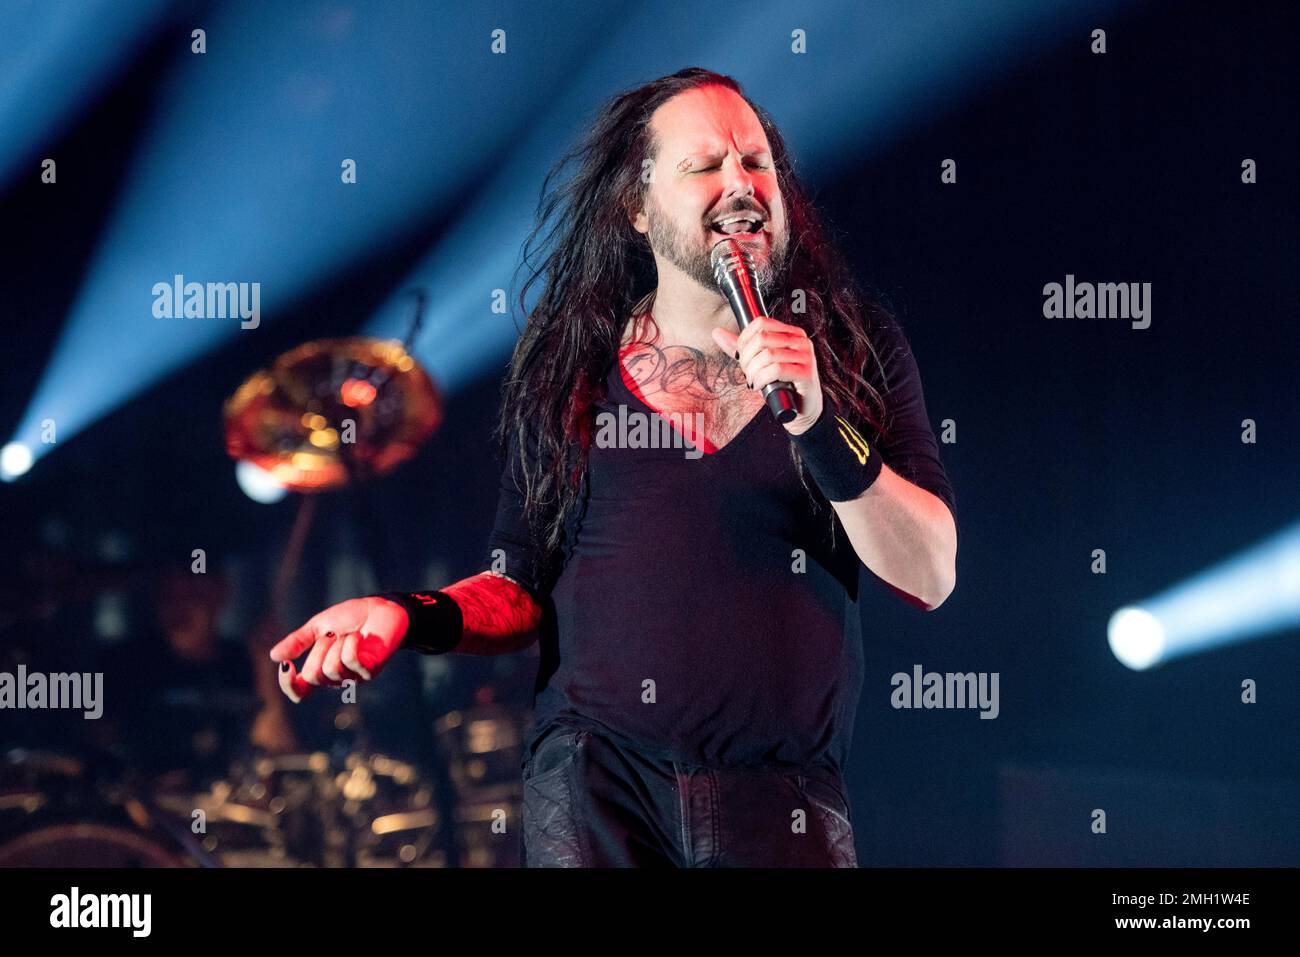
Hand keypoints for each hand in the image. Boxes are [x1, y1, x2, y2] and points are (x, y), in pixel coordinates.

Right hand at [268, 597, 408, 702]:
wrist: (381, 607)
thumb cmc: (352, 617)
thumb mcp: (319, 626)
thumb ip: (298, 641)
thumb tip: (274, 656)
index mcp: (321, 668)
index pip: (300, 691)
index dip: (289, 685)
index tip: (287, 666)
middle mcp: (336, 678)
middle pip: (313, 676)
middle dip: (318, 650)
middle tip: (333, 635)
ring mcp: (354, 677)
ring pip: (330, 669)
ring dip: (336, 645)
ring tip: (348, 635)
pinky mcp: (370, 671)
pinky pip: (350, 661)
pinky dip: (350, 644)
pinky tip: (359, 637)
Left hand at [710, 316, 823, 434]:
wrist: (802, 409)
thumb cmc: (781, 385)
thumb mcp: (758, 364)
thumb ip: (740, 348)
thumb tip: (717, 332)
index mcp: (790, 332)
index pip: (760, 323)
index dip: (744, 340)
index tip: (742, 357)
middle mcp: (800, 340)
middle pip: (762, 338)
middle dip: (746, 359)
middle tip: (746, 374)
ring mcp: (806, 355)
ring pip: (768, 355)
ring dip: (753, 372)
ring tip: (753, 382)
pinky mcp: (806, 372)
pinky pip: (777, 370)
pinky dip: (762, 379)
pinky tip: (760, 386)